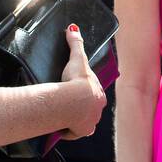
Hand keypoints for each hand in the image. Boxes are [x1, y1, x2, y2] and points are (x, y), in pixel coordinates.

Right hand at [59, 24, 105, 139]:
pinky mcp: (82, 131)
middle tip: (67, 105)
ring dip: (75, 120)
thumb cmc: (76, 80)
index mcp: (99, 93)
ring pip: (84, 121)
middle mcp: (97, 108)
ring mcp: (91, 120)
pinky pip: (76, 132)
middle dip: (81, 108)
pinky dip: (69, 131)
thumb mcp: (76, 59)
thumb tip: (73, 28)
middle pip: (90, 109)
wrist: (73, 101)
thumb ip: (75, 43)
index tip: (75, 92)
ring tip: (64, 116)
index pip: (93, 93)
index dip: (84, 93)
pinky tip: (62, 127)